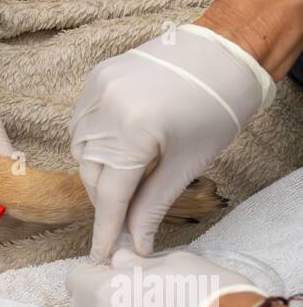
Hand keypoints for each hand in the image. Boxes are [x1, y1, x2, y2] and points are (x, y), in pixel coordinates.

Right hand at [69, 24, 273, 258]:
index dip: (106, 229)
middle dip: (104, 199)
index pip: (110, 195)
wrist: (226, 51)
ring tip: (124, 179)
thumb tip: (136, 242)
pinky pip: (82, 119)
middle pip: (91, 172)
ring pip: (80, 147)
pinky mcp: (98, 75)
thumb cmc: (218, 107)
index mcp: (134, 131)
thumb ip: (153, 205)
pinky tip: (117, 146)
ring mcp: (99, 87)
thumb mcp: (188, 163)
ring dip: (96, 169)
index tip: (102, 256)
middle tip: (123, 220)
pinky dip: (94, 139)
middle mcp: (108, 107)